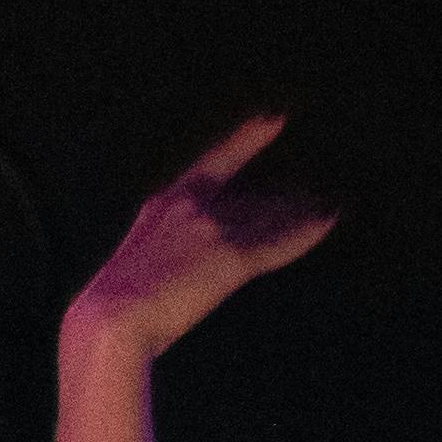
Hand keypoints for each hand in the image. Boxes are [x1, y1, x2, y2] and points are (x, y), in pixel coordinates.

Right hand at [61, 114, 335, 364]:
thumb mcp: (136, 263)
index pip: (214, 162)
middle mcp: (192, 206)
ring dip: (303, 211)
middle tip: (320, 187)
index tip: (275, 119)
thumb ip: (163, 251)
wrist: (109, 322)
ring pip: (269, 216)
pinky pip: (277, 243)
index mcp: (165, 203)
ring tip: (332, 205)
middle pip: (250, 193)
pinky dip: (306, 233)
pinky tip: (329, 222)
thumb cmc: (113, 308)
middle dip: (287, 193)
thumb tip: (180, 266)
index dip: (247, 139)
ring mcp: (211, 230)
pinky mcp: (229, 259)